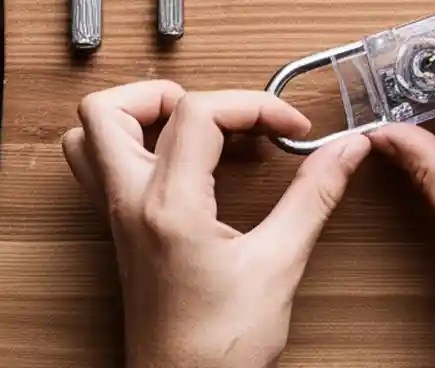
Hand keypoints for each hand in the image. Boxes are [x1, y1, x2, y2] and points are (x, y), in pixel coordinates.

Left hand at [62, 82, 370, 367]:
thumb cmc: (221, 347)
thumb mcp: (279, 265)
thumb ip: (313, 197)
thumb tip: (347, 150)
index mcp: (169, 206)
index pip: (197, 111)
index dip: (253, 105)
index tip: (291, 129)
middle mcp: (130, 203)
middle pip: (108, 108)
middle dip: (166, 92)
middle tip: (219, 112)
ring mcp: (117, 217)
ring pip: (88, 137)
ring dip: (133, 115)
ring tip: (191, 126)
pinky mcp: (119, 232)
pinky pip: (98, 168)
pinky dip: (128, 146)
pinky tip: (178, 163)